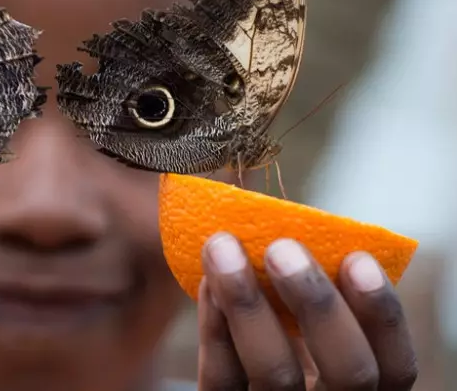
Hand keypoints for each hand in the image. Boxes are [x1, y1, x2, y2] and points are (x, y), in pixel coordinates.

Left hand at [197, 232, 417, 389]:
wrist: (231, 381)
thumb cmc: (277, 345)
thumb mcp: (310, 337)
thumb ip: (314, 299)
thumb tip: (294, 228)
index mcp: (364, 390)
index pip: (395, 367)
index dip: (383, 316)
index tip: (358, 258)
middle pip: (349, 373)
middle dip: (320, 305)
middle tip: (283, 248)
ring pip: (276, 372)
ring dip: (249, 303)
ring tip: (223, 247)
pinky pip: (222, 376)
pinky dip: (215, 326)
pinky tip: (208, 282)